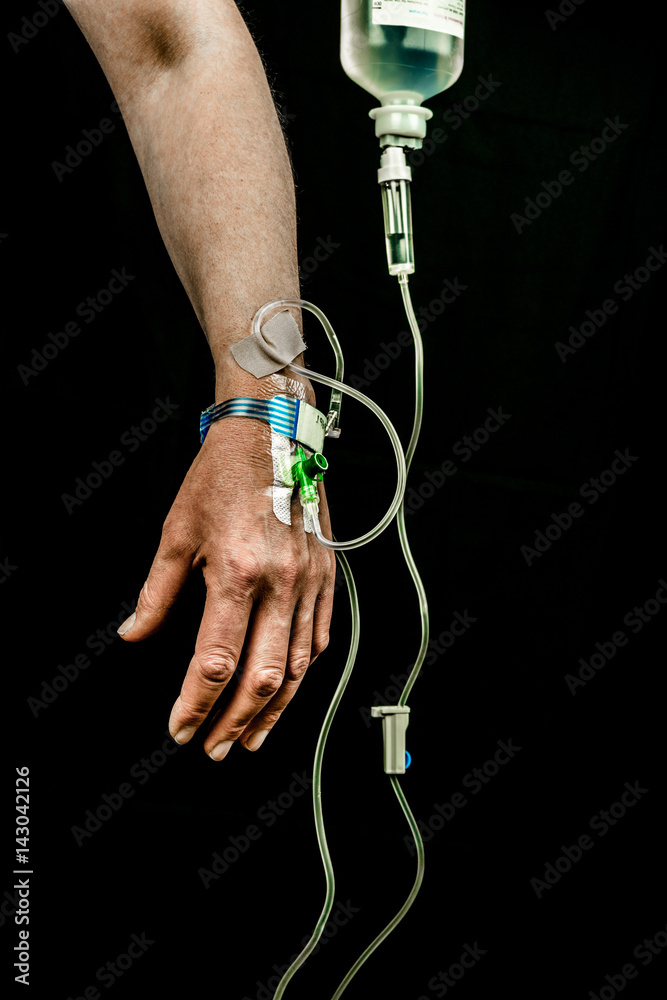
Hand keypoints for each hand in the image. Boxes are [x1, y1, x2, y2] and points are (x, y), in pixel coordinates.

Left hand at [117, 407, 335, 759]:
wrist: (271, 435)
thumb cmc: (221, 476)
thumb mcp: (177, 532)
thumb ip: (157, 593)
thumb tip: (134, 634)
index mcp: (238, 573)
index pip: (216, 661)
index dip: (196, 703)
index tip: (180, 728)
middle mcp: (281, 584)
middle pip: (264, 676)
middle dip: (237, 722)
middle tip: (216, 749)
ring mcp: (310, 581)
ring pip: (299, 665)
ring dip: (275, 709)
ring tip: (253, 738)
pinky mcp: (327, 575)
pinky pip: (321, 636)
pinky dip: (305, 671)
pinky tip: (288, 690)